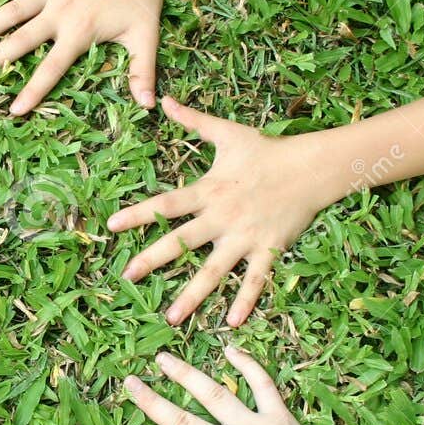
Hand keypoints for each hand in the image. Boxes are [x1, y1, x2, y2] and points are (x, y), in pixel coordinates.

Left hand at [109, 97, 350, 325]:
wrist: (312, 166)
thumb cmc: (267, 150)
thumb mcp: (227, 133)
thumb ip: (194, 121)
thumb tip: (164, 101)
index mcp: (208, 191)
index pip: (166, 204)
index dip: (138, 214)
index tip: (110, 227)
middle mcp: (222, 217)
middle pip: (181, 241)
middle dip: (153, 260)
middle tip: (127, 277)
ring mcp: (245, 236)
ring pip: (214, 270)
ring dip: (193, 295)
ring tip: (171, 317)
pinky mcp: (268, 249)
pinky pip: (255, 280)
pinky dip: (245, 301)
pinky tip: (232, 323)